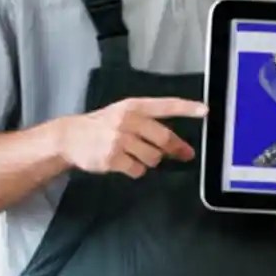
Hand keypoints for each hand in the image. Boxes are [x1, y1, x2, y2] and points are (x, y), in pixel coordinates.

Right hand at [57, 97, 205, 178]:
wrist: (70, 137)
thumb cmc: (103, 125)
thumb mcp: (124, 115)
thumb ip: (150, 125)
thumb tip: (179, 147)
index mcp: (134, 106)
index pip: (165, 105)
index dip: (186, 108)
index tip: (205, 111)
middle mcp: (128, 120)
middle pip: (164, 138)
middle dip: (175, 149)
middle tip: (184, 154)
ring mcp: (119, 139)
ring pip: (153, 157)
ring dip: (149, 160)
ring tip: (134, 154)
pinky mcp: (112, 158)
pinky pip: (138, 170)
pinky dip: (135, 170)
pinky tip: (123, 163)